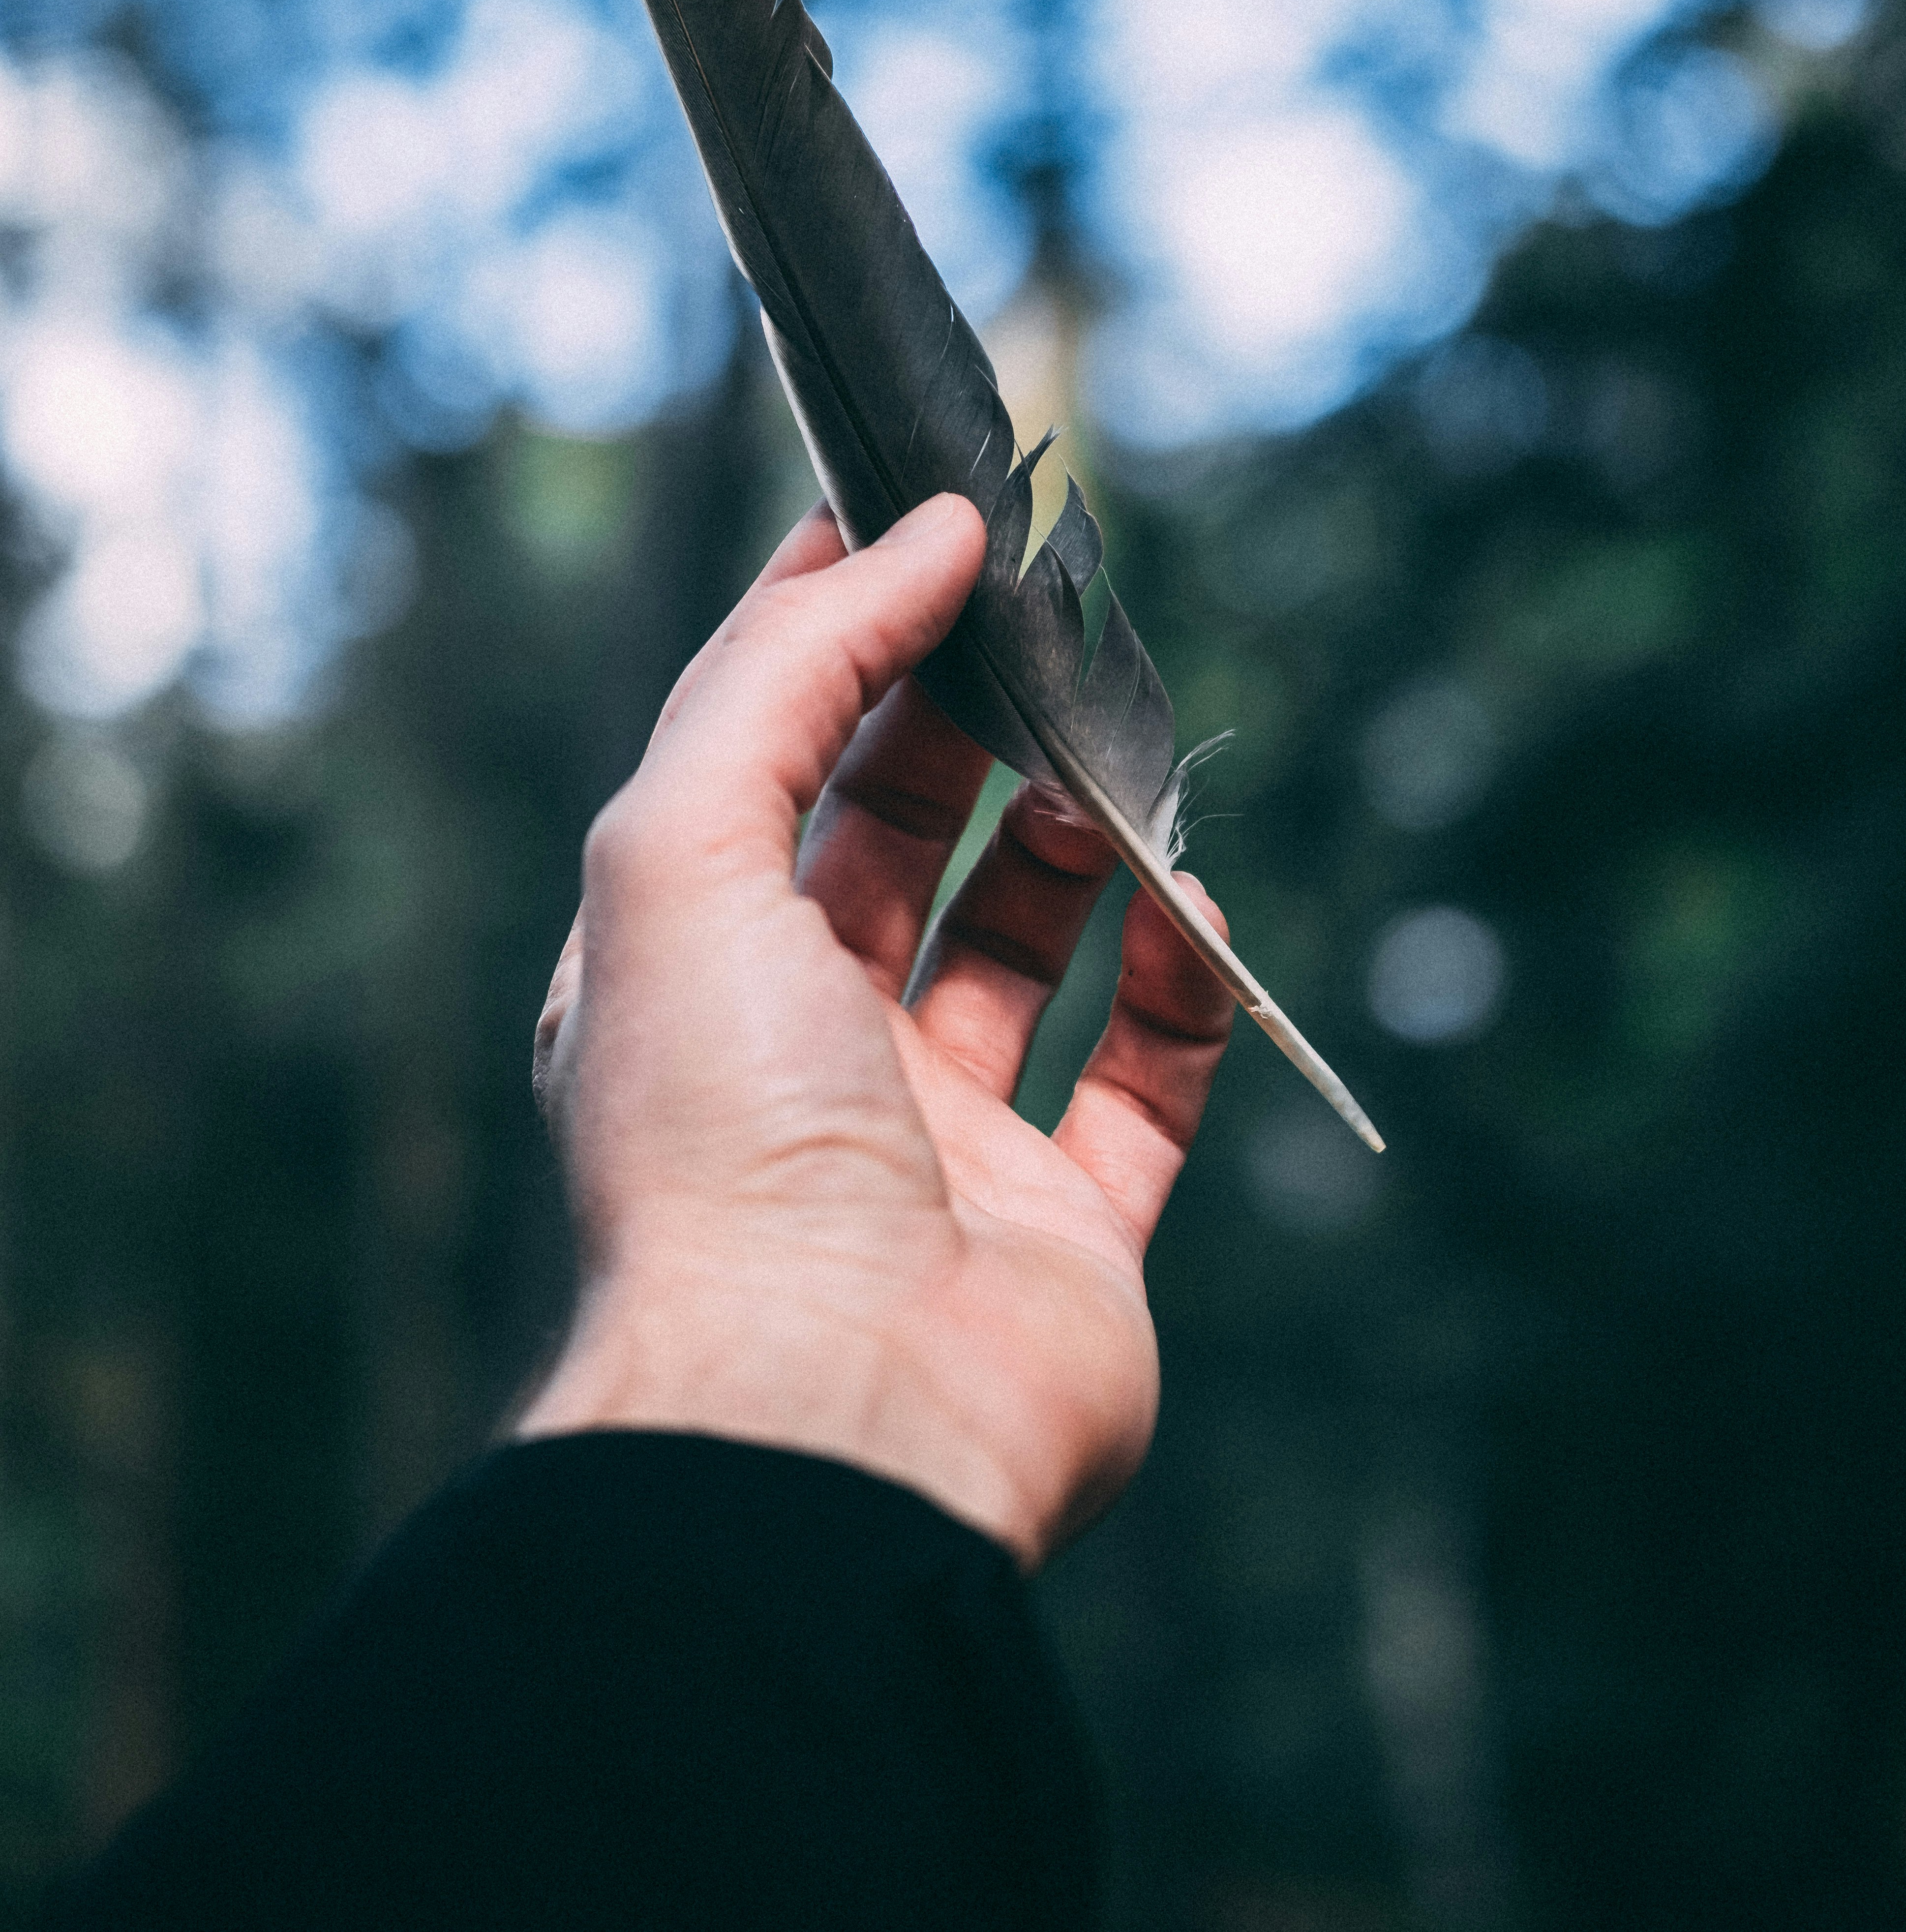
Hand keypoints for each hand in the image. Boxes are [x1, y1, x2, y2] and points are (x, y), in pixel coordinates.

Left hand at [519, 492, 1233, 1567]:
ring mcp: (940, 1153)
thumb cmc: (720, 1132)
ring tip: (1108, 766)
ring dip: (1079, 842)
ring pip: (1029, 954)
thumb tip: (914, 537)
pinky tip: (1198, 900)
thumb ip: (785, 671)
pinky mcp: (1069, 1235)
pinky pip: (1145, 1078)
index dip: (834, 637)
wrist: (824, 1413)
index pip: (762, 766)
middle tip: (1040, 619)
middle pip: (899, 847)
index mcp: (687, 985)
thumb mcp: (676, 847)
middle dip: (968, 727)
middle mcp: (803, 1065)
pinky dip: (1184, 979)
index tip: (916, 522)